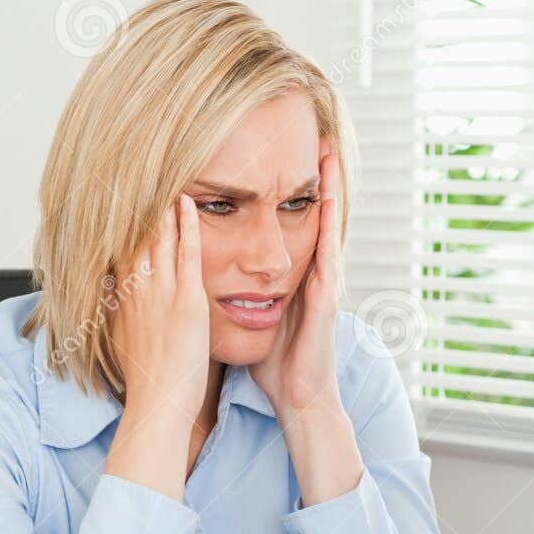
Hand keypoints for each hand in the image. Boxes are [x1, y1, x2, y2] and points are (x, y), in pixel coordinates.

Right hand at [108, 195, 209, 425]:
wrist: (159, 404)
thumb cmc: (146, 377)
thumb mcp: (120, 336)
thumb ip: (115, 307)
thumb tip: (108, 287)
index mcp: (121, 297)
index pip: (118, 245)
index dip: (119, 216)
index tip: (118, 190)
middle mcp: (136, 290)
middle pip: (134, 233)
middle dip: (137, 200)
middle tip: (139, 167)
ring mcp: (160, 294)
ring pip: (159, 237)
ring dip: (163, 204)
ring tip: (168, 174)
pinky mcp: (186, 302)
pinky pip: (187, 254)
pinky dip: (187, 226)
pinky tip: (189, 203)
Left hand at [252, 148, 363, 506]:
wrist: (297, 397)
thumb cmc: (275, 363)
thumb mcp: (251, 318)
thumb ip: (236, 294)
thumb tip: (203, 277)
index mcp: (291, 277)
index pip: (287, 223)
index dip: (285, 191)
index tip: (276, 156)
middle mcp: (309, 273)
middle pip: (311, 215)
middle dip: (313, 178)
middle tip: (316, 136)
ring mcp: (321, 283)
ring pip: (325, 225)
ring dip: (329, 189)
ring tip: (328, 152)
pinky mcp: (325, 297)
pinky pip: (328, 252)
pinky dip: (330, 224)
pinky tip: (329, 199)